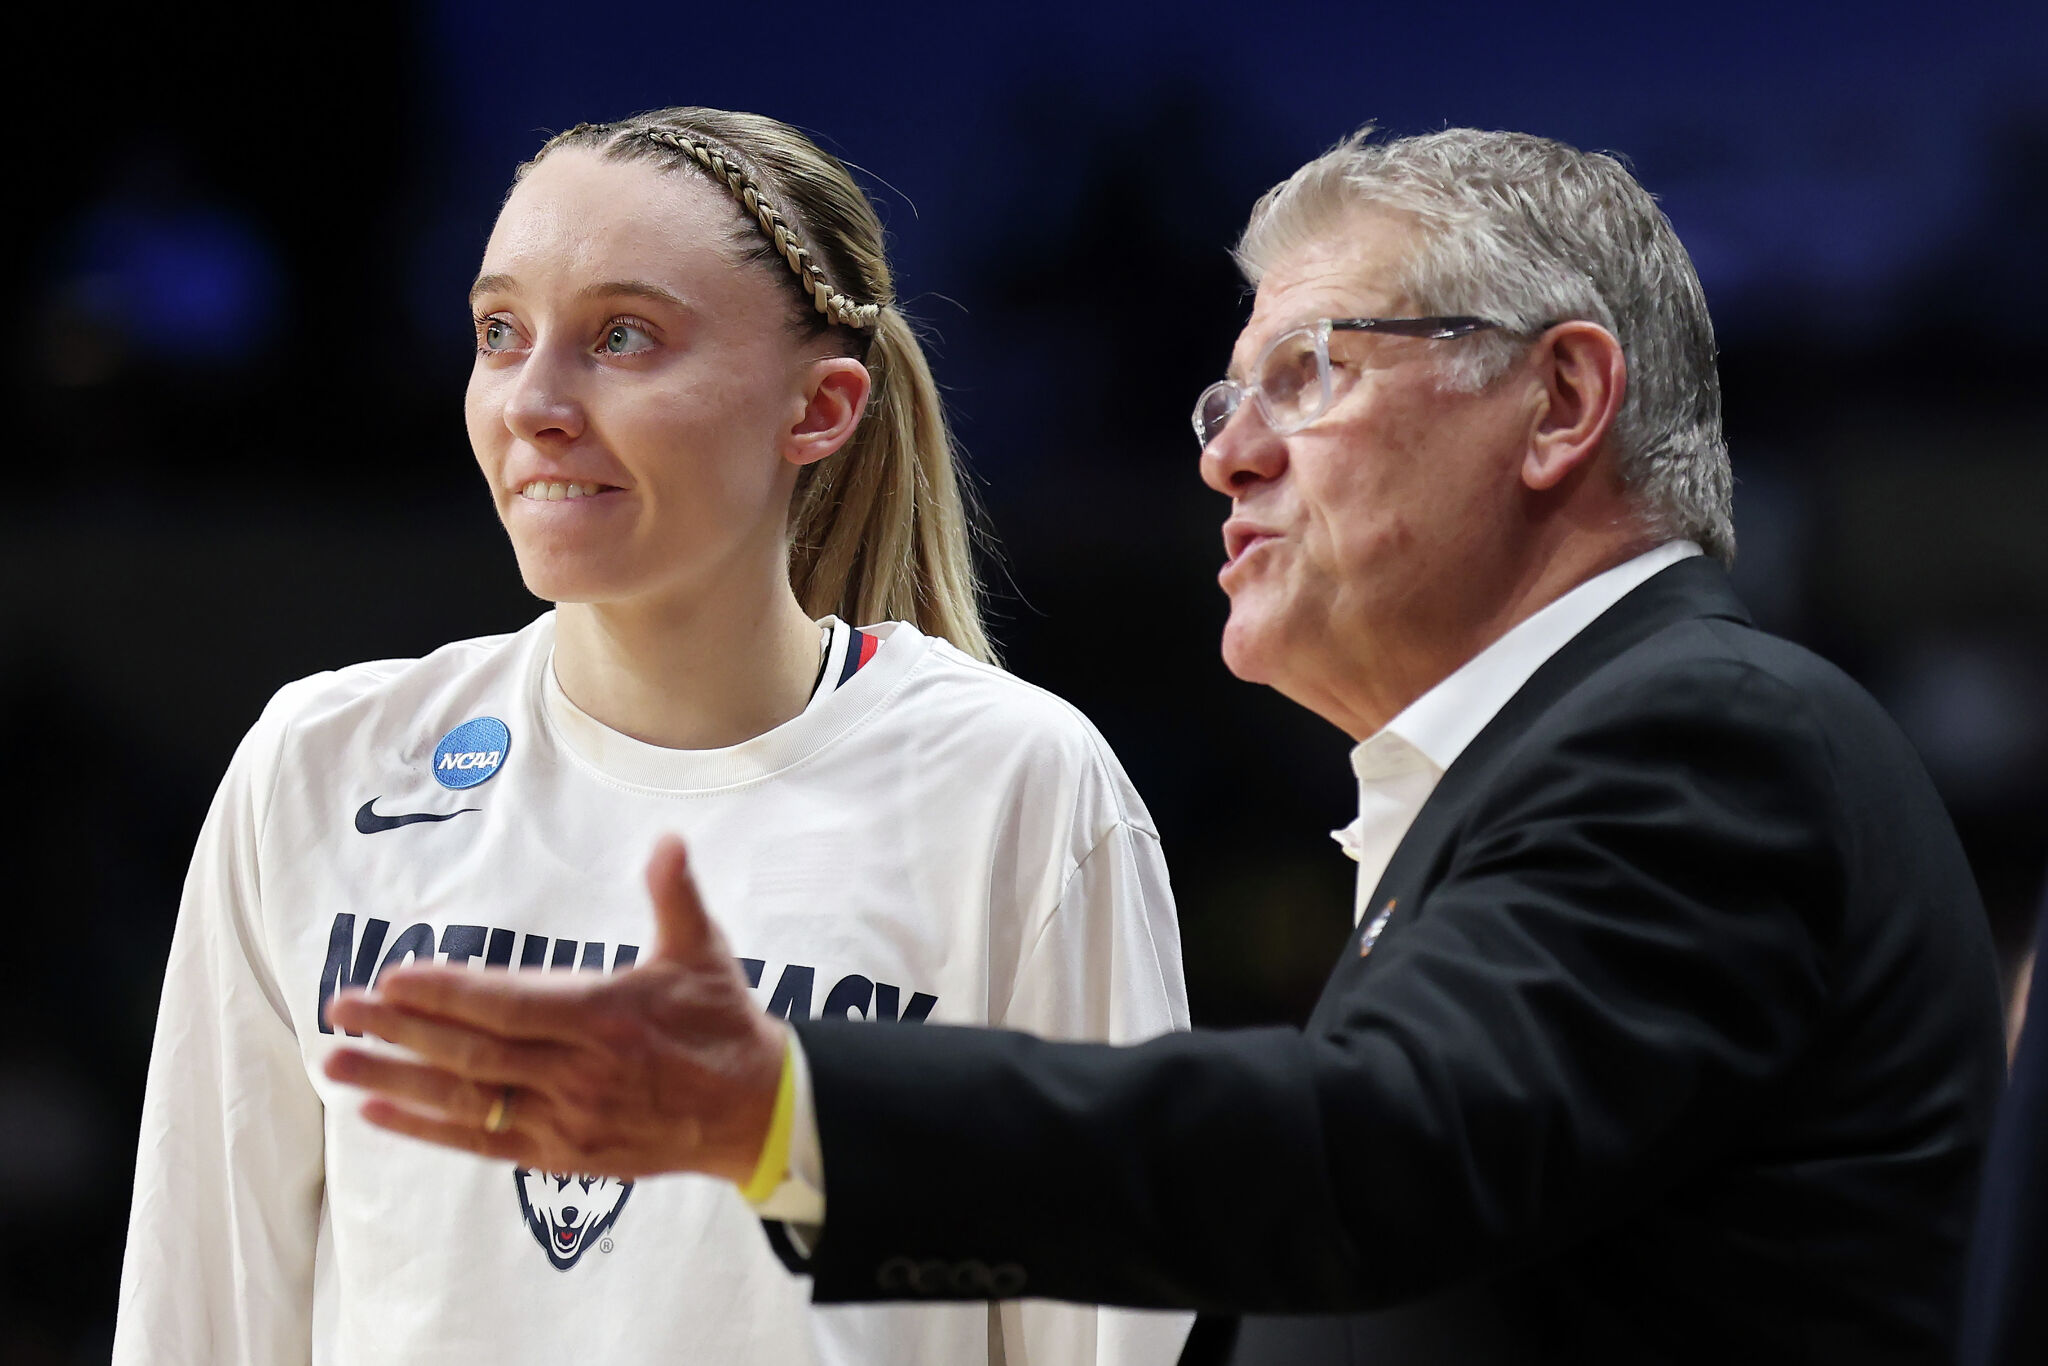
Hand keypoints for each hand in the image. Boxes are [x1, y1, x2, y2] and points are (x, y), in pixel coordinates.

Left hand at [323, 835, 784, 1182]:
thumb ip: (675, 895)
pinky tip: (378, 1110)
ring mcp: (567, 1119)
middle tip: (341, 1009)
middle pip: (472, 1053)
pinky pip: (481, 1141)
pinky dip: (427, 1129)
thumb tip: (668, 842)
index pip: (509, 1005)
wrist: (754, 1112)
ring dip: (395, 1080)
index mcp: (606, 1018)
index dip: (448, 994)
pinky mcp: (561, 1154)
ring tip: (335, 1062)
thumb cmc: (722, 1025)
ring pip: (466, 1100)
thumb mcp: (703, 952)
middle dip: (400, 1029)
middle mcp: (579, 1073)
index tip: (393, 977)